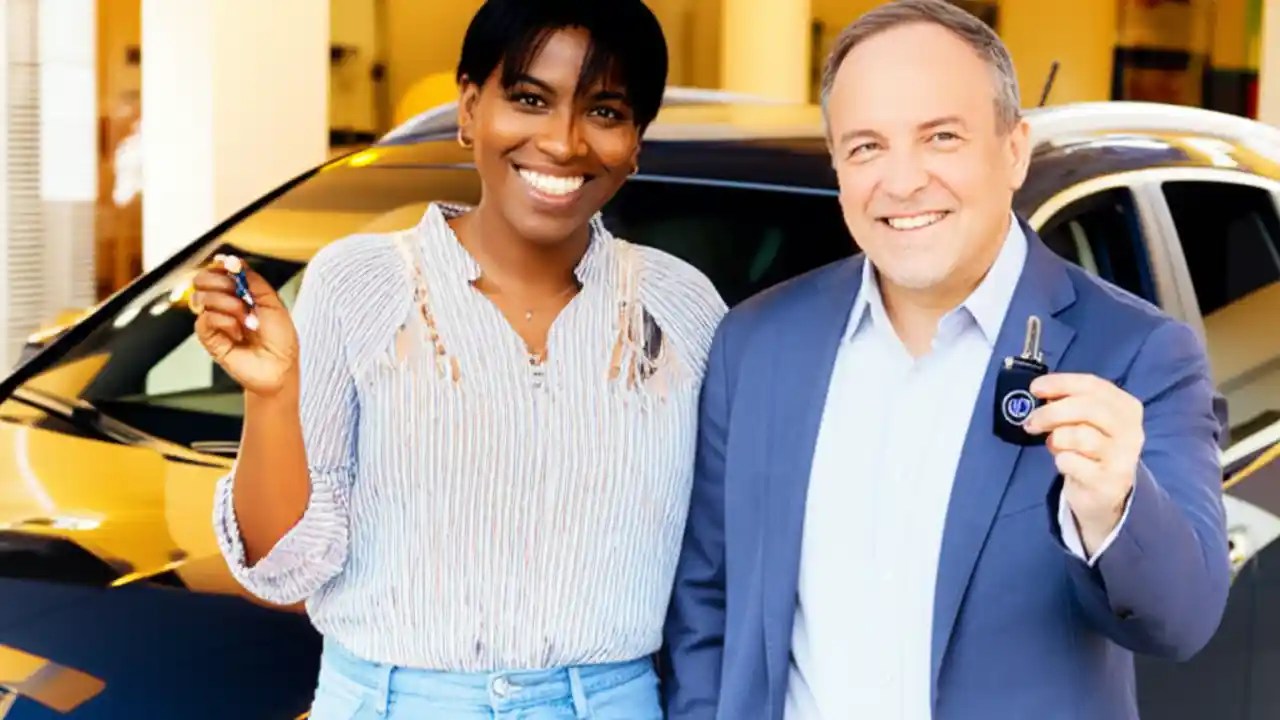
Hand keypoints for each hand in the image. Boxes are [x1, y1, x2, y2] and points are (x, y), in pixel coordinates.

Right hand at [191, 254, 298, 396]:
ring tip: (245, 318)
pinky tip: (237, 332)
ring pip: (202, 297)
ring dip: (227, 304)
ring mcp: (216, 321)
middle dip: (220, 282)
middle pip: (202, 280)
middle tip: (240, 295)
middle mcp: (225, 305)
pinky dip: (224, 322)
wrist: (280, 367)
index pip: (219, 271)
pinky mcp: (210, 338)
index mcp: (240, 295)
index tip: (230, 265)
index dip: (222, 266)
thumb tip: (236, 261)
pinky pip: (204, 319)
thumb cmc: (281, 340)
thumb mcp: (273, 303)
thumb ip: (254, 280)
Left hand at [1025, 373, 1143, 555]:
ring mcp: (1122, 457)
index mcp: (1126, 407)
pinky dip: (1061, 461)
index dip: (1061, 383)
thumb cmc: (1090, 449)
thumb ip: (1069, 404)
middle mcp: (1131, 430)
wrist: (1105, 493)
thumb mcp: (1085, 421)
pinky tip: (1067, 464)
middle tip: (1031, 421)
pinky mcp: (1108, 481)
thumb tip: (1043, 393)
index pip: (1093, 385)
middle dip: (1052, 412)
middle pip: (1088, 408)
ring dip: (1056, 439)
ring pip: (1079, 436)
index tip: (1035, 388)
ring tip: (1054, 445)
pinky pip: (1072, 462)